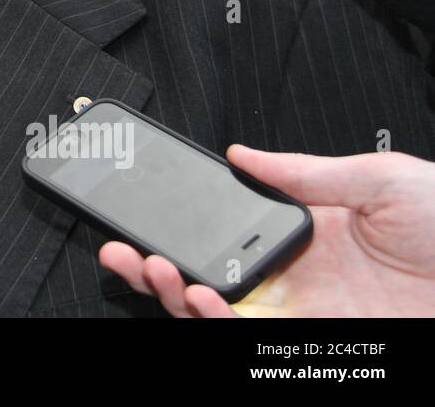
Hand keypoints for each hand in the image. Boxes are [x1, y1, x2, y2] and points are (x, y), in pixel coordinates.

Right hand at [97, 145, 434, 316]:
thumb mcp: (379, 178)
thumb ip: (305, 172)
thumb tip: (245, 156)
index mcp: (305, 233)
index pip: (224, 231)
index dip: (181, 226)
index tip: (145, 213)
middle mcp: (295, 279)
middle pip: (206, 276)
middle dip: (154, 266)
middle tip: (120, 250)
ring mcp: (302, 315)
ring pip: (215, 313)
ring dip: (172, 293)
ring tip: (153, 269)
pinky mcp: (314, 344)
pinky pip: (249, 337)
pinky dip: (215, 320)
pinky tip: (200, 296)